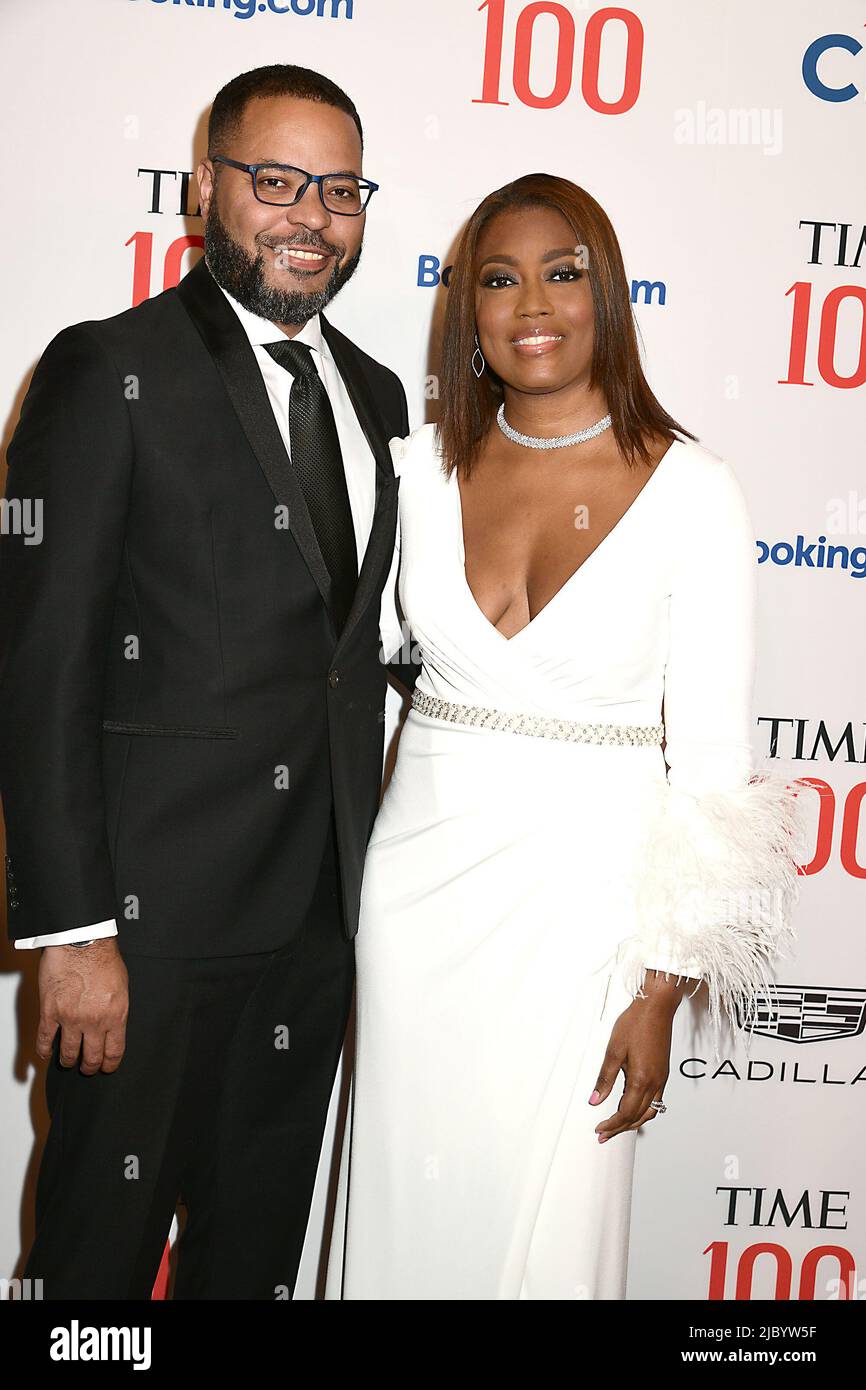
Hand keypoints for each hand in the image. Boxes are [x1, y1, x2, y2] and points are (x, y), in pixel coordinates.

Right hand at [36, 938, 128, 1074]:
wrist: (81, 942)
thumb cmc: (103, 959)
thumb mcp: (122, 988)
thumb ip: (117, 1010)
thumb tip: (113, 1026)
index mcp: (115, 1015)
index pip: (113, 1052)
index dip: (109, 1065)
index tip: (107, 1067)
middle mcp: (94, 1021)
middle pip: (92, 1057)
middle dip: (90, 1066)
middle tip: (88, 1067)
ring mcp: (70, 1019)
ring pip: (69, 1053)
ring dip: (69, 1061)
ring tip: (69, 1061)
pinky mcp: (50, 1012)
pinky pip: (45, 1040)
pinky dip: (44, 1051)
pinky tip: (47, 1053)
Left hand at [589, 970, 689, 1142]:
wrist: (656, 1007)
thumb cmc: (635, 1024)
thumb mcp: (614, 1050)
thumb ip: (605, 1079)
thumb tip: (595, 1100)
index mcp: (641, 1080)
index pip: (625, 1113)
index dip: (611, 1124)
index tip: (599, 1129)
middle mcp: (655, 1083)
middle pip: (638, 1117)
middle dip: (620, 1128)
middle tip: (603, 1134)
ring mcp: (662, 1079)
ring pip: (649, 1111)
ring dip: (633, 1122)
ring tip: (616, 1127)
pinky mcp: (663, 1073)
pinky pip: (656, 1101)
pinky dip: (643, 1111)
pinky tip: (632, 1109)